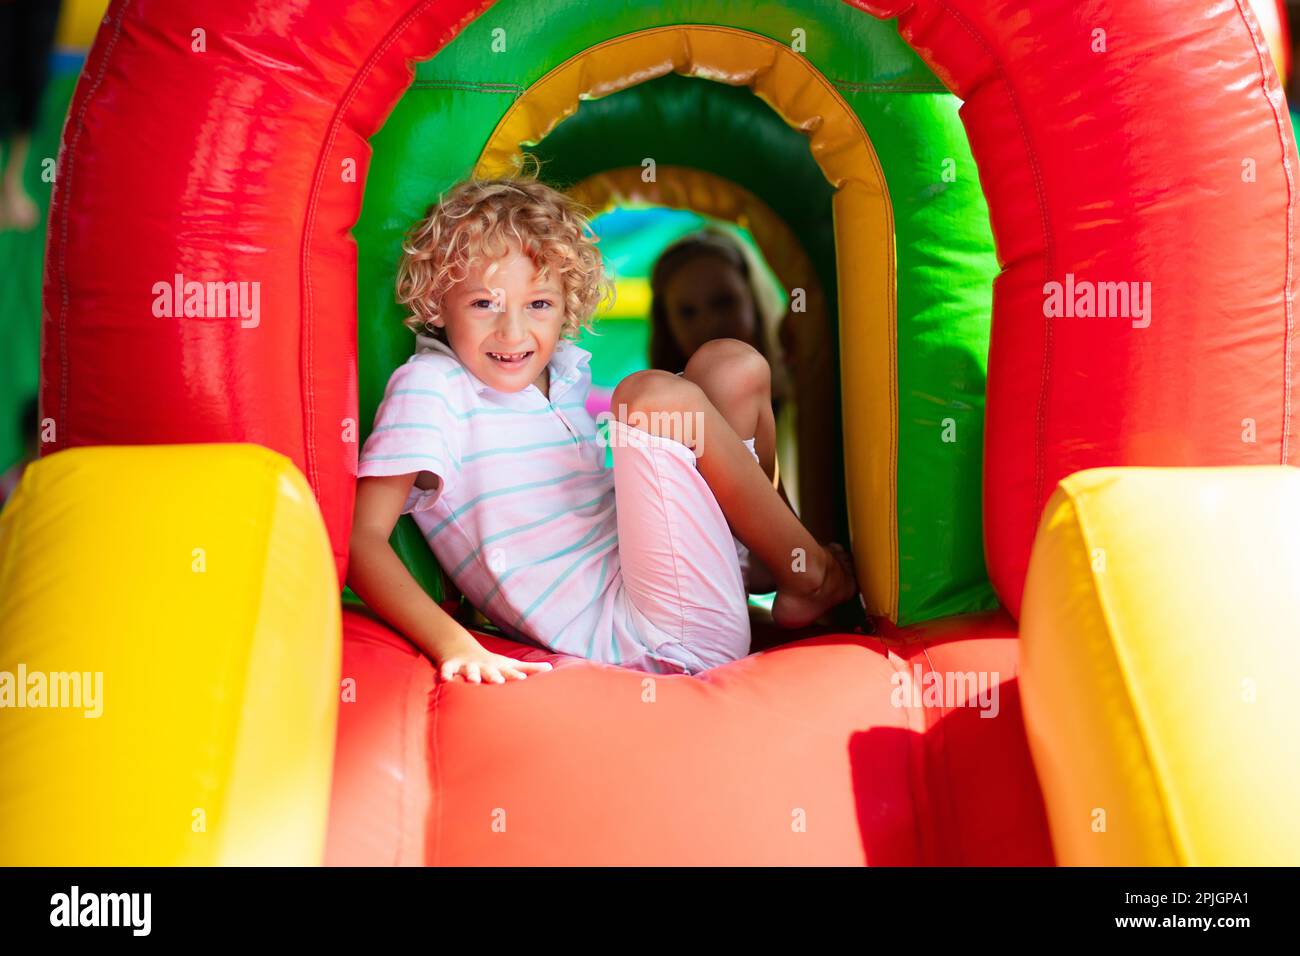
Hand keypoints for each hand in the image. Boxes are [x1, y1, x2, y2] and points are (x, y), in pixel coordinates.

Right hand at [434, 634, 553, 683]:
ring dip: (471, 674)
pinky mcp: (451, 665)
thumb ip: (529, 668)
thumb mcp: (509, 664)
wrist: (461, 649)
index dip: (514, 675)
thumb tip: (550, 668)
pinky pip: (447, 669)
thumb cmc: (491, 664)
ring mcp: (467, 665)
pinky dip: (445, 672)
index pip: (508, 672)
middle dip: (493, 676)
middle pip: (489, 671)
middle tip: (498, 681)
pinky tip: (444, 678)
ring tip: (473, 680)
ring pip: (469, 670)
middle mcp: (483, 666)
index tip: (522, 679)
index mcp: (497, 668)